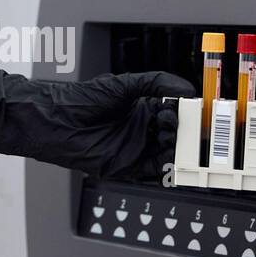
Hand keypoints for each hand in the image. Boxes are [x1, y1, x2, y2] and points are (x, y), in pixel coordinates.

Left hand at [0, 70, 195, 181]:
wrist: (54, 119)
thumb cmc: (81, 99)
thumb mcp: (124, 85)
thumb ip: (156, 83)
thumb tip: (187, 89)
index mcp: (141, 108)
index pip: (174, 114)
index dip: (188, 114)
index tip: (201, 111)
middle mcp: (139, 130)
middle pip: (175, 136)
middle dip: (187, 134)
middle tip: (197, 129)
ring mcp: (132, 149)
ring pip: (166, 155)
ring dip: (178, 150)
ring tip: (184, 141)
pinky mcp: (124, 167)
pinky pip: (150, 172)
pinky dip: (164, 169)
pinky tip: (173, 159)